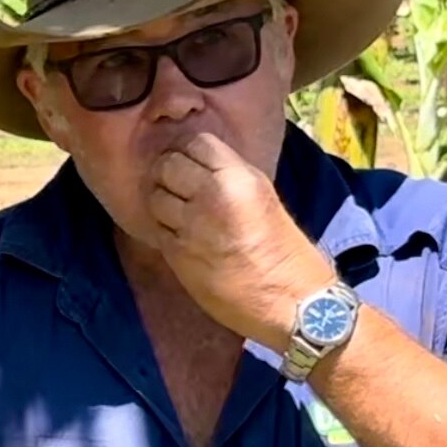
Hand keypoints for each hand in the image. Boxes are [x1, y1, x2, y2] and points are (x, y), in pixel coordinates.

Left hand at [144, 130, 334, 348]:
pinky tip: (181, 237)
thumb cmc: (286, 252)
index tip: (193, 164)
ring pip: (154, 197)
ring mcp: (190, 226)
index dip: (191, 153)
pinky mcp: (177, 254)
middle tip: (178, 187)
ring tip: (178, 213)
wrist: (292, 303)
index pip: (197, 143)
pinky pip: (156, 229)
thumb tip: (199, 166)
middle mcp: (211, 196)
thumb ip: (230, 178)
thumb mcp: (263, 198)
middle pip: (167, 165)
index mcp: (240, 178)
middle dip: (169, 174)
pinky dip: (164, 229)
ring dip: (162, 203)